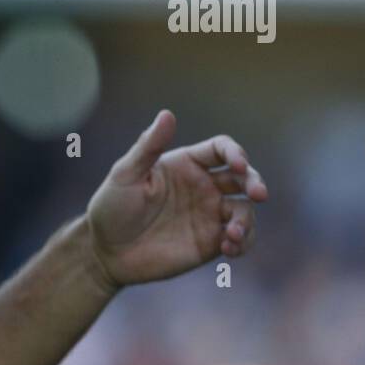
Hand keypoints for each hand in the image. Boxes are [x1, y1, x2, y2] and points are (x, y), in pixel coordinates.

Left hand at [85, 110, 267, 288]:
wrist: (105, 250)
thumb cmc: (112, 207)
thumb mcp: (126, 175)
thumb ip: (149, 147)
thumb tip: (167, 114)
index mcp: (186, 164)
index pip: (222, 149)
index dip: (235, 152)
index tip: (237, 164)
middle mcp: (203, 186)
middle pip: (243, 177)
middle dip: (255, 182)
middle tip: (259, 194)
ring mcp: (209, 214)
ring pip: (245, 210)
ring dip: (247, 220)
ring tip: (232, 234)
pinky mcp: (211, 242)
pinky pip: (240, 239)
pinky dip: (244, 242)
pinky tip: (230, 247)